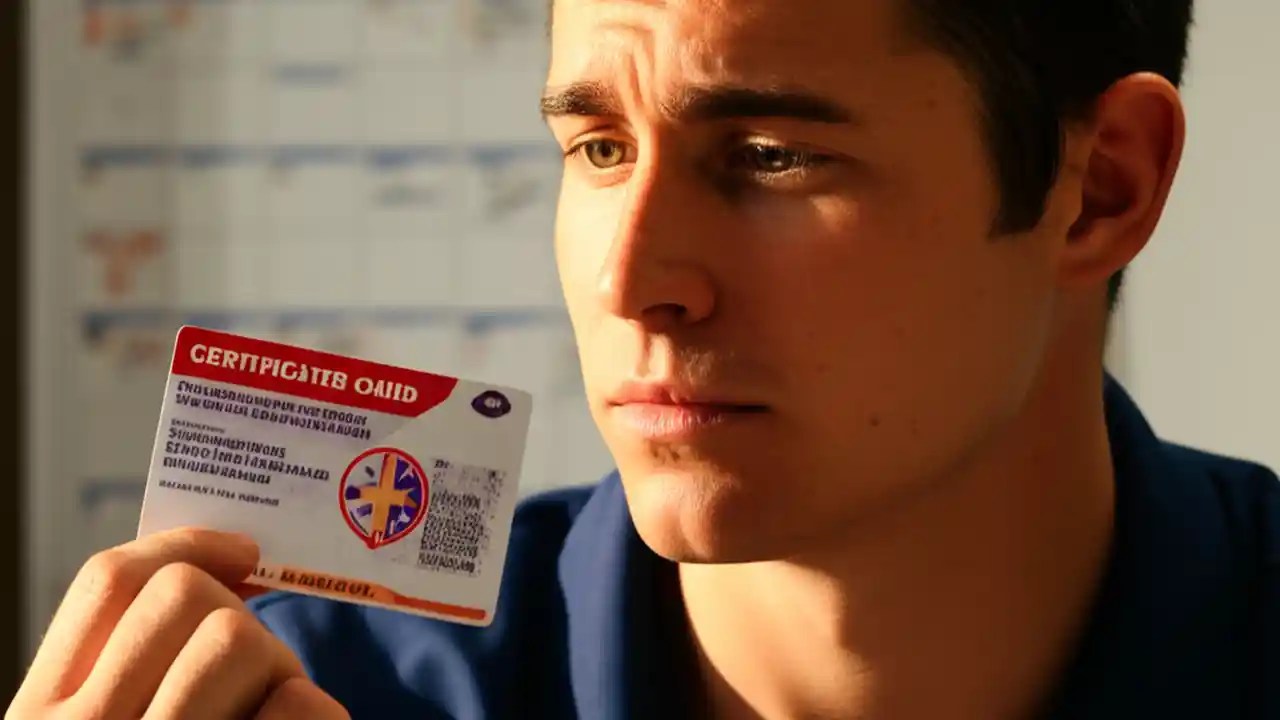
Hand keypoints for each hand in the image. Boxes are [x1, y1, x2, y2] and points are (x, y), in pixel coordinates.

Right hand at [8, 528, 348, 719]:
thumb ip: (137, 659)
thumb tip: (230, 560)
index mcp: (40, 715)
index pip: (107, 580)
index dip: (187, 544)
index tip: (243, 551)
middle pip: (185, 592)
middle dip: (241, 618)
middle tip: (255, 675)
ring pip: (239, 637)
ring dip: (280, 669)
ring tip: (267, 712)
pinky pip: (301, 704)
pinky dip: (317, 712)